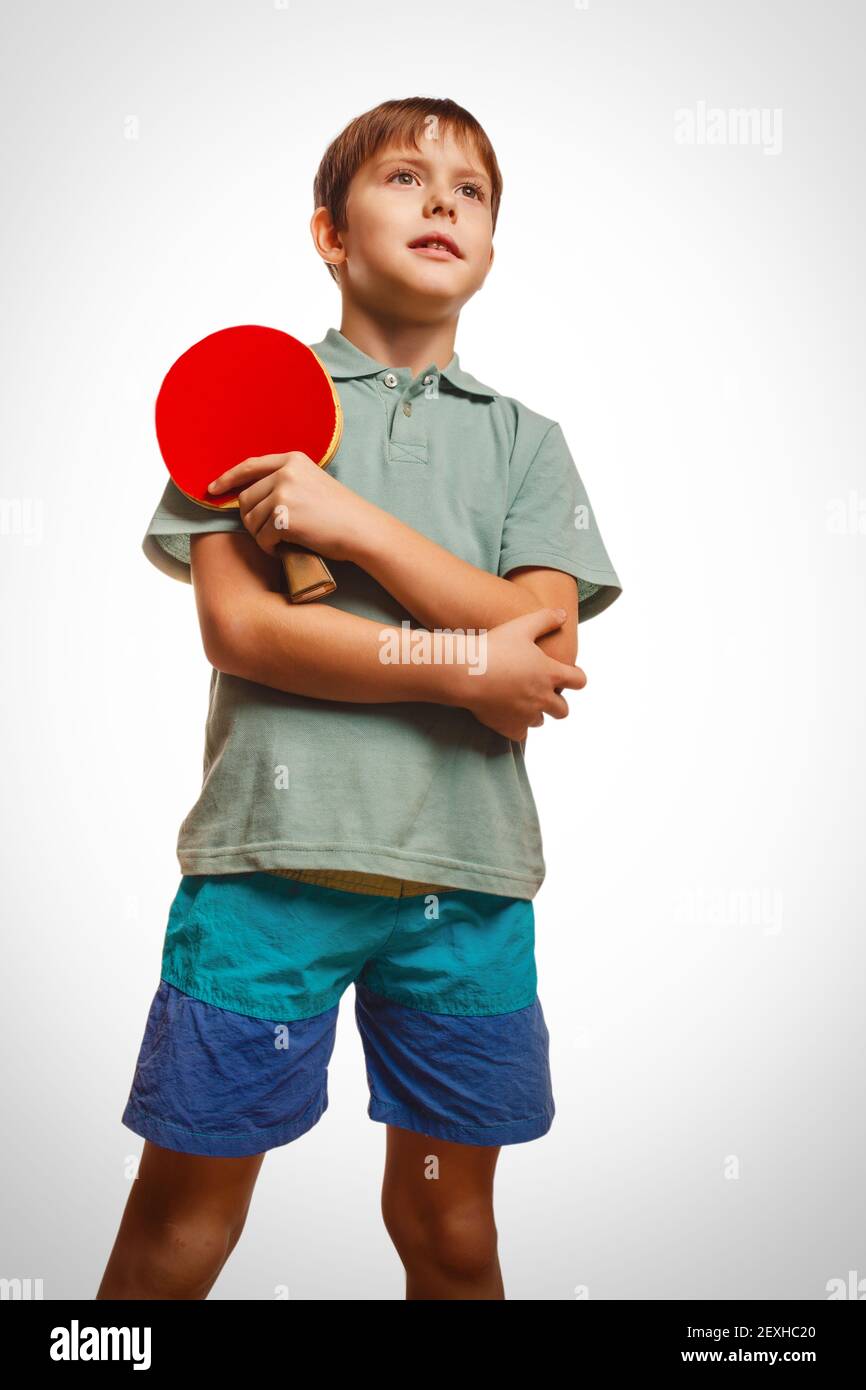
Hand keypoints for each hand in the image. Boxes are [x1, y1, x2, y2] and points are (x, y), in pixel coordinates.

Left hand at [207, 451, 372, 562]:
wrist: (362, 529)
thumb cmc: (340, 513)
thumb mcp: (313, 482)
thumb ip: (286, 481)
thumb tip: (249, 495)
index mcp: (292, 460)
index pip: (249, 466)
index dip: (227, 479)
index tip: (212, 489)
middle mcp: (286, 473)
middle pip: (245, 498)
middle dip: (250, 519)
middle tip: (266, 533)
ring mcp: (284, 493)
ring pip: (250, 519)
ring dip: (260, 535)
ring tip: (278, 542)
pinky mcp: (284, 517)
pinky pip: (261, 537)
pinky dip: (268, 548)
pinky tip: (282, 550)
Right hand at [449, 607, 586, 740]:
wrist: (467, 672)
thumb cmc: (494, 647)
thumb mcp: (522, 626)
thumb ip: (545, 619)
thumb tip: (563, 614)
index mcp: (550, 674)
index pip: (579, 681)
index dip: (576, 678)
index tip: (568, 677)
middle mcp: (543, 697)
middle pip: (563, 710)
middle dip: (557, 703)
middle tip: (543, 693)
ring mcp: (526, 715)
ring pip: (540, 721)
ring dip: (535, 713)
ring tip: (522, 703)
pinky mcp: (509, 727)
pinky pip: (521, 735)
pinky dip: (516, 727)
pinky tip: (508, 717)